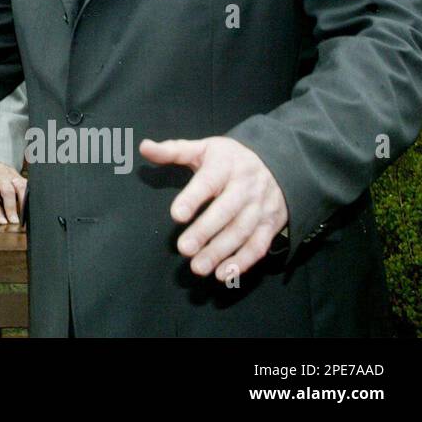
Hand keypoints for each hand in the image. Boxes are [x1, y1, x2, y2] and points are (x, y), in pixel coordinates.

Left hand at [0, 160, 26, 224]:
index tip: (2, 222)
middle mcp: (0, 176)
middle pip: (8, 192)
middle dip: (12, 208)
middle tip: (14, 222)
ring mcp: (12, 176)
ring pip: (21, 187)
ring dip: (23, 203)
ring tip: (24, 216)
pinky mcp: (20, 176)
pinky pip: (27, 186)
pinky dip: (29, 197)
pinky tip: (29, 207)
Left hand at [139, 136, 288, 282]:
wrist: (277, 164)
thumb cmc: (228, 159)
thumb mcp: (203, 149)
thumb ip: (172, 151)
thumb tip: (144, 147)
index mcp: (225, 165)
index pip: (208, 182)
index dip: (193, 198)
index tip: (176, 215)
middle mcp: (245, 187)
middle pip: (226, 211)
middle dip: (205, 231)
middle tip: (183, 249)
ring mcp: (260, 207)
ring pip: (241, 232)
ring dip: (220, 252)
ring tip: (198, 267)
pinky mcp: (269, 225)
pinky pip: (258, 246)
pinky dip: (242, 262)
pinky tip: (223, 274)